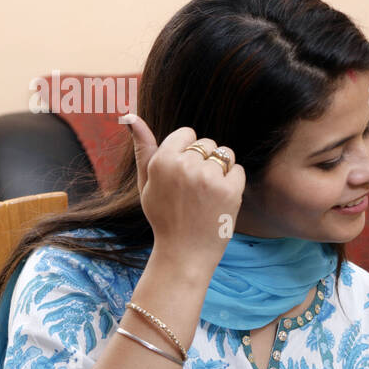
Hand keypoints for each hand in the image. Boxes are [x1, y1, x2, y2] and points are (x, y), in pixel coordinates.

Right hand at [121, 113, 246, 276]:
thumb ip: (143, 148)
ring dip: (220, 169)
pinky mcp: (231, 190)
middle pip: (207, 143)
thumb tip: (130, 116)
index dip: (187, 151)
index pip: (187, 133)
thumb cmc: (164, 216)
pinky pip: (238, 170)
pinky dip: (233, 182)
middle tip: (195, 188)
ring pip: (225, 154)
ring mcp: (209, 178)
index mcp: (162, 161)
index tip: (184, 172)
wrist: (184, 252)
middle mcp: (185, 166)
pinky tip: (220, 198)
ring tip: (208, 192)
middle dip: (204, 161)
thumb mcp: (146, 183)